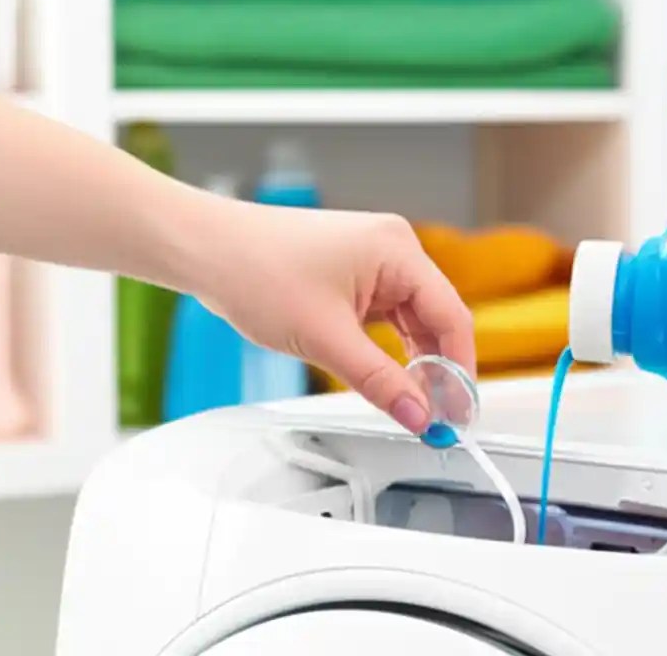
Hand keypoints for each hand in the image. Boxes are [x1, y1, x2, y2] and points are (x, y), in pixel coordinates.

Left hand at [189, 202, 474, 434]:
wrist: (206, 250)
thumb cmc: (255, 270)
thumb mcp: (325, 339)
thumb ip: (379, 381)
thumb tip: (417, 414)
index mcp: (397, 250)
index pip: (451, 316)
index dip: (459, 369)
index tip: (458, 411)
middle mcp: (393, 248)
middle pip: (436, 319)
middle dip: (438, 370)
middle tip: (435, 418)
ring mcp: (374, 259)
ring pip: (412, 321)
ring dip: (414, 361)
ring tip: (413, 404)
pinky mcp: (355, 273)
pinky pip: (388, 316)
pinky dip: (390, 348)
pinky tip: (390, 377)